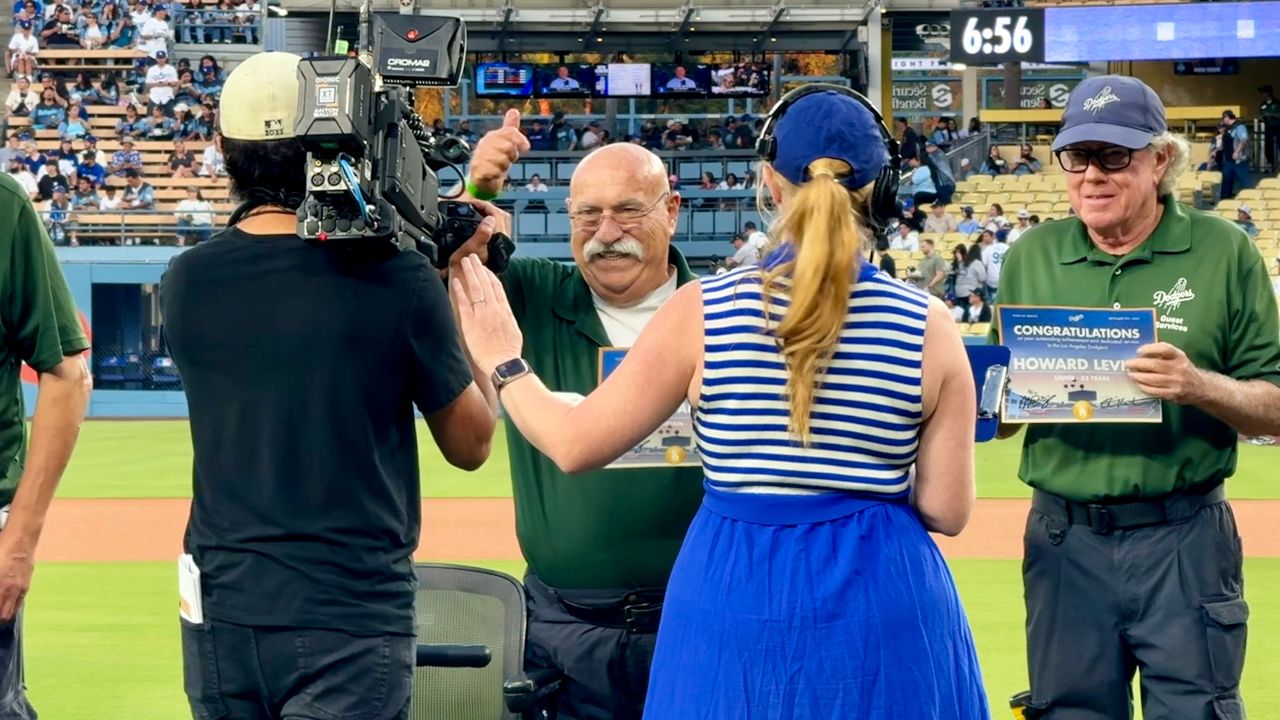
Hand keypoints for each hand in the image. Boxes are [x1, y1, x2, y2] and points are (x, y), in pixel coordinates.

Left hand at [0, 532, 33, 622]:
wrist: (21, 538)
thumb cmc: (2, 548)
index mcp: (1, 586)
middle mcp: (12, 589)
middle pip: (4, 616)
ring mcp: (21, 587)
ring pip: (12, 611)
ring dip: (3, 615)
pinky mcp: (26, 583)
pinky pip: (18, 602)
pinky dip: (10, 606)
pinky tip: (4, 602)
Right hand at [444, 200, 508, 279]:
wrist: (472, 283)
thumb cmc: (468, 269)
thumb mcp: (470, 249)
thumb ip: (481, 234)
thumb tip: (490, 219)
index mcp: (497, 238)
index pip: (496, 214)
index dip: (484, 205)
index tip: (473, 204)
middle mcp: (503, 240)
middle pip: (502, 216)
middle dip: (488, 208)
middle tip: (476, 207)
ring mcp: (503, 245)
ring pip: (502, 223)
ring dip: (491, 216)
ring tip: (478, 213)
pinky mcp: (499, 249)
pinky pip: (499, 230)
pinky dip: (491, 224)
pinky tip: (481, 226)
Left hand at [449, 254, 522, 376]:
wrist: (503, 363)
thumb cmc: (508, 352)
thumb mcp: (513, 331)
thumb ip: (507, 319)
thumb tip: (504, 313)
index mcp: (505, 311)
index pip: (497, 288)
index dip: (491, 276)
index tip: (485, 269)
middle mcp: (494, 309)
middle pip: (486, 283)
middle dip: (479, 268)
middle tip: (473, 257)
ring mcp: (482, 314)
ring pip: (476, 288)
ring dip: (470, 273)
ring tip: (465, 262)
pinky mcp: (471, 322)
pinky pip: (464, 302)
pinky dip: (460, 290)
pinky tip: (456, 281)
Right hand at [467, 109, 528, 198]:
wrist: (481, 179)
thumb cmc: (494, 160)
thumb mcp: (504, 144)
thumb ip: (509, 129)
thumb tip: (514, 111)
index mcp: (492, 136)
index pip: (509, 132)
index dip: (520, 139)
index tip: (526, 147)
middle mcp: (484, 144)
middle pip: (508, 146)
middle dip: (511, 156)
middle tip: (506, 160)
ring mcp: (479, 156)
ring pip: (502, 160)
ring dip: (504, 167)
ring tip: (498, 167)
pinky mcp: (477, 170)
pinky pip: (492, 171)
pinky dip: (496, 174)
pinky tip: (494, 174)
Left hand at [1125, 342, 1206, 403]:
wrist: (1201, 388)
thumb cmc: (1183, 370)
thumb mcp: (1178, 358)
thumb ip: (1163, 354)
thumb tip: (1139, 353)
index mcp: (1180, 357)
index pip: (1165, 349)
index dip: (1150, 349)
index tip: (1138, 351)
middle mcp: (1179, 368)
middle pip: (1155, 365)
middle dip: (1138, 364)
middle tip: (1127, 364)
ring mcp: (1177, 383)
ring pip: (1153, 379)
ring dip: (1138, 376)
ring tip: (1130, 374)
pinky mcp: (1173, 394)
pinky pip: (1155, 391)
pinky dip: (1144, 387)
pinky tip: (1138, 384)